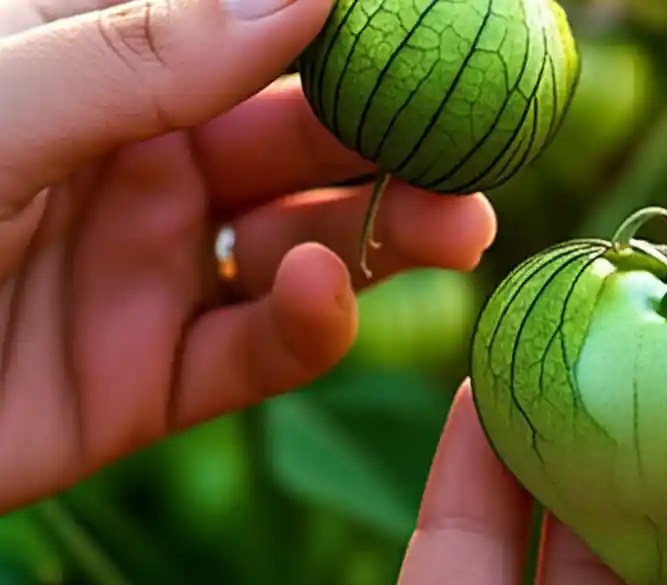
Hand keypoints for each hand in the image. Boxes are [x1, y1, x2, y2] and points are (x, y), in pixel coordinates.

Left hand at [0, 0, 494, 510]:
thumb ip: (149, 52)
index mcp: (98, 66)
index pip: (252, 35)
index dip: (351, 31)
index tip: (447, 33)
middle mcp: (139, 163)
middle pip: (300, 142)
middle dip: (397, 140)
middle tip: (480, 144)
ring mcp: (149, 272)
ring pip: (300, 245)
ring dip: (385, 234)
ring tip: (459, 226)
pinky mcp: (149, 380)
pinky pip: (252, 351)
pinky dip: (304, 328)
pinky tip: (316, 297)